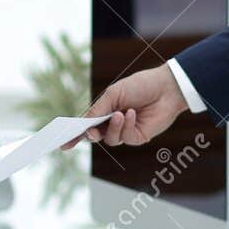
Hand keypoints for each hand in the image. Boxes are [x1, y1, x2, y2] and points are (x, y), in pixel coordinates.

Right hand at [62, 64, 188, 150]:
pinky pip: (125, 138)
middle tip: (87, 132)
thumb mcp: (113, 94)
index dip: (73, 134)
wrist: (166, 87)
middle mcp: (112, 123)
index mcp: (104, 111)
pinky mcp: (138, 138)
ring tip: (119, 113)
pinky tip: (131, 113)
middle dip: (88, 135)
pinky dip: (126, 125)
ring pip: (110, 139)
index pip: (85, 125)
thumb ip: (98, 109)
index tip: (62, 142)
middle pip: (94, 136)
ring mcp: (125, 131)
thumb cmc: (139, 86)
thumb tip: (84, 125)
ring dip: (112, 127)